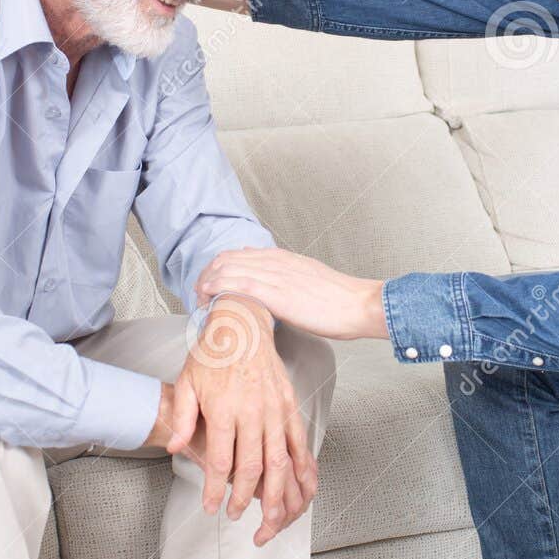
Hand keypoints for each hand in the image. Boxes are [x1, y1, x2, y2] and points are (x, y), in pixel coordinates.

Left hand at [163, 295, 317, 546]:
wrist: (242, 324)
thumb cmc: (212, 354)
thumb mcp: (187, 382)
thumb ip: (181, 417)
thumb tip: (174, 447)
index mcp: (224, 408)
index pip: (219, 460)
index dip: (214, 489)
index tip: (210, 507)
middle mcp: (253, 411)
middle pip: (252, 467)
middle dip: (244, 498)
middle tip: (234, 515)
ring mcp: (275, 409)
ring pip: (280, 462)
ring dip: (274, 494)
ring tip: (268, 516)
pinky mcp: (290, 406)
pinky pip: (299, 444)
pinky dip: (301, 469)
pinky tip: (299, 487)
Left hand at [196, 248, 387, 341]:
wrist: (359, 304)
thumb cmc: (339, 299)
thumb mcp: (309, 279)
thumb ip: (287, 277)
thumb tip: (268, 280)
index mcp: (282, 258)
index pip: (237, 254)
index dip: (217, 269)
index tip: (209, 287)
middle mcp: (275, 262)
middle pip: (226, 259)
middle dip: (206, 276)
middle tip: (199, 297)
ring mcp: (276, 276)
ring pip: (228, 269)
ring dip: (207, 284)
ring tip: (200, 301)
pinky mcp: (278, 293)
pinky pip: (239, 285)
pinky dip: (219, 289)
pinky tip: (209, 298)